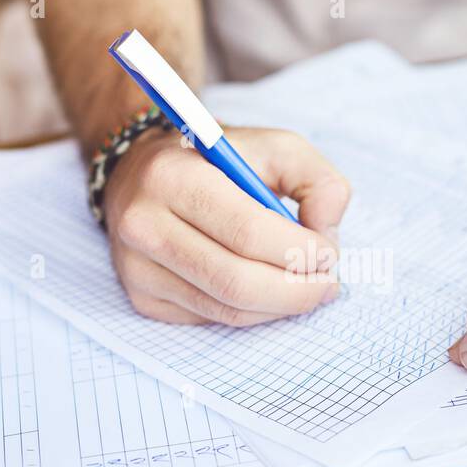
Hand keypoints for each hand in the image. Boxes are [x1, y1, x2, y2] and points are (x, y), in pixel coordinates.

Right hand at [104, 126, 349, 325]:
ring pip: (227, 309)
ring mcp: (137, 267)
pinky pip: (211, 318)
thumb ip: (318, 182)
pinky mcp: (141, 298)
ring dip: (279, 306)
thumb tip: (327, 239)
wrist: (143, 174)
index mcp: (173, 176)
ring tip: (307, 288)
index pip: (247, 232)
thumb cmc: (218, 162)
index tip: (329, 254)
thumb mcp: (275, 147)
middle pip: (235, 281)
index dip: (299, 251)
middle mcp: (144, 224)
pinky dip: (252, 312)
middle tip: (327, 285)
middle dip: (296, 291)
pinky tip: (268, 291)